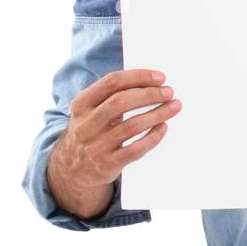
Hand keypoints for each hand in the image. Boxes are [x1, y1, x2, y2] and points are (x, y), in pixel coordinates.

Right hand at [51, 68, 181, 199]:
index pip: (111, 83)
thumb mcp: (91, 110)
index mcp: (82, 104)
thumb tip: (152, 83)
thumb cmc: (92, 130)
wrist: (72, 168)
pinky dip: (153, 137)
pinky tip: (163, 127)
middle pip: (121, 102)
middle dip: (150, 94)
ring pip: (132, 126)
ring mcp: (95, 146)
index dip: (138, 77)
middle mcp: (86, 124)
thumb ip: (113, 95)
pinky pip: (136, 149)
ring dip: (158, 114)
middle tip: (169, 92)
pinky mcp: (107, 164)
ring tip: (174, 106)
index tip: (160, 77)